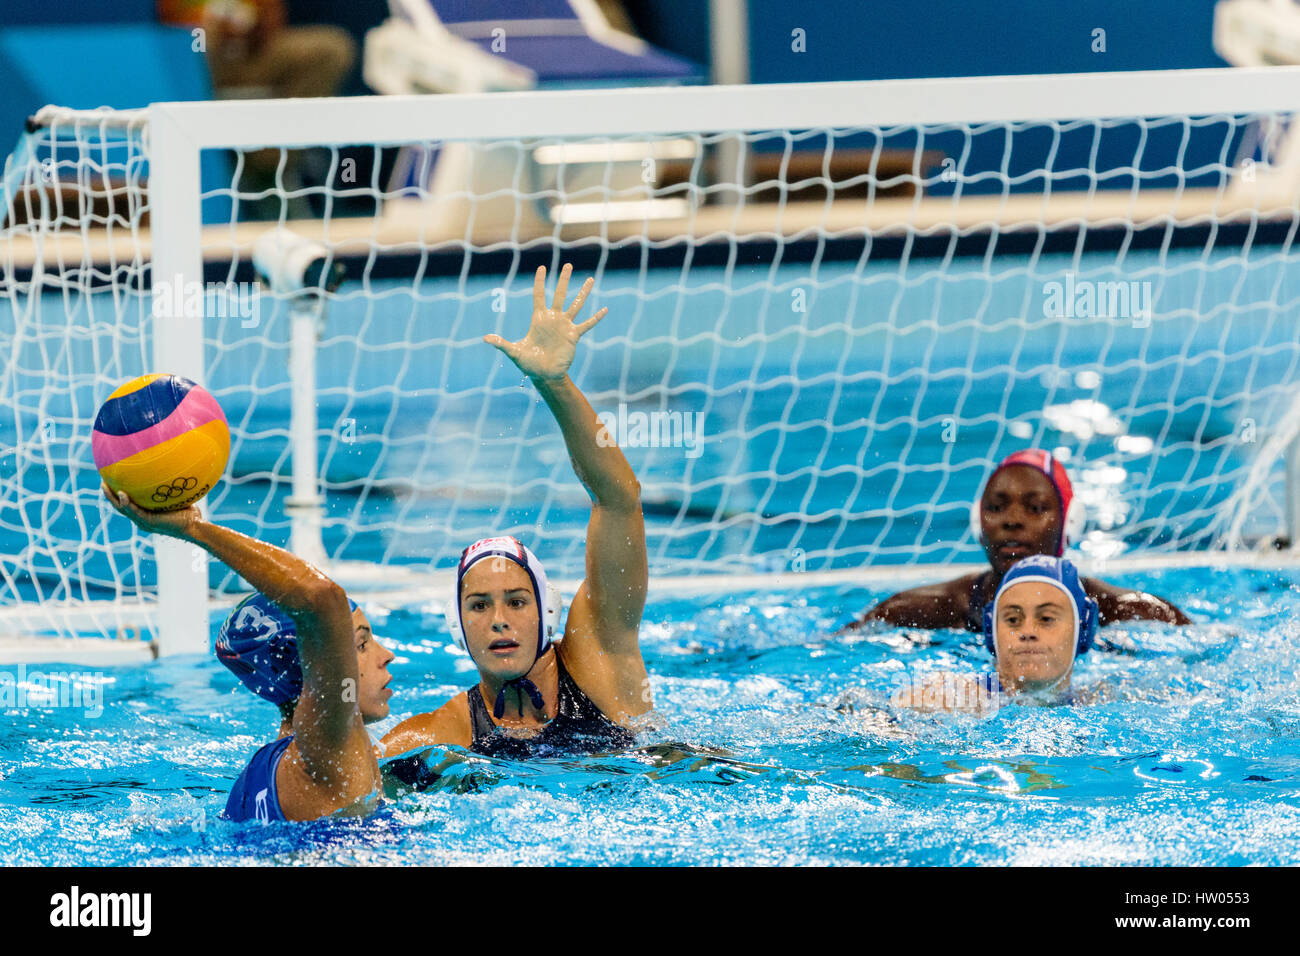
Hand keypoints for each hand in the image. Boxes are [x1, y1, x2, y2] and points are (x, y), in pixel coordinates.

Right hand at [101, 483, 201, 540]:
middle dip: (109, 494)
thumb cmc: (190, 513)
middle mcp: (142, 518)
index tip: (111, 481)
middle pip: (119, 506)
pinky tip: (121, 493)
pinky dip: (127, 503)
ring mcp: (144, 522)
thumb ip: (172, 487)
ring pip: (122, 509)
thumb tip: (173, 467)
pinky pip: (134, 511)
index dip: (118, 494)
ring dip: (112, 498)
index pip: (128, 503)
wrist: (196, 527)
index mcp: (146, 514)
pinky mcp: (148, 522)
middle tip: (101, 481)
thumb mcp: (178, 497)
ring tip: (104, 486)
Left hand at [484, 264, 607, 382]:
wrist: (545, 375)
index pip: (539, 295)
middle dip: (564, 280)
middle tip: (569, 265)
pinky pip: (587, 324)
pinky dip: (596, 318)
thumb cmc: (529, 364)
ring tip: (591, 279)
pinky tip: (605, 309)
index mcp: (539, 319)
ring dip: (583, 292)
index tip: (542, 268)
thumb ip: (502, 343)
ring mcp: (565, 326)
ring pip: (576, 305)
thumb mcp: (514, 352)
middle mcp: (553, 319)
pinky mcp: (574, 336)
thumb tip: (485, 338)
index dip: (540, 282)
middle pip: (560, 294)